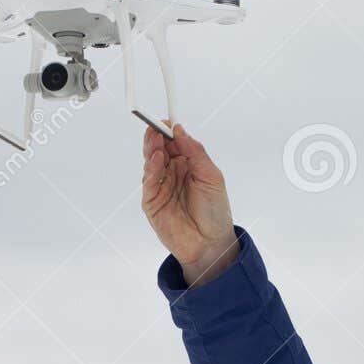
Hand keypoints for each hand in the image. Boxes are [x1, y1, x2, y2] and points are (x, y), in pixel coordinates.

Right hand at [140, 122, 238, 287]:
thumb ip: (195, 152)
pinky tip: (157, 159)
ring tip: (155, 140)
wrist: (210, 243)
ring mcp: (160, 187)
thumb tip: (179, 130)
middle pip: (159, 150)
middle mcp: (172, 174)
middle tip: (155, 127)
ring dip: (152, 150)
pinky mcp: (152, 202)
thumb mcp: (211, 176)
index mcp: (187, 165)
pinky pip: (149, 182)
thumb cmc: (215, 211)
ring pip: (151, 163)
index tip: (166, 121)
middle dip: (156, 138)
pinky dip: (151, 169)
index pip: (173, 143)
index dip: (168, 132)